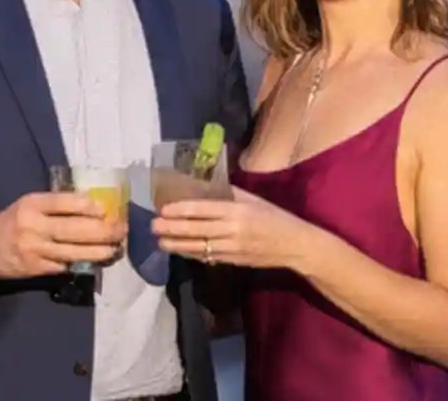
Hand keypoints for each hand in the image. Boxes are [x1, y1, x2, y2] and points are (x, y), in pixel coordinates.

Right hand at [0, 192, 126, 277]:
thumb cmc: (13, 221)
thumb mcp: (29, 204)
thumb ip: (56, 204)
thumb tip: (94, 204)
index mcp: (32, 204)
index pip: (64, 202)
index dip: (89, 206)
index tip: (107, 209)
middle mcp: (33, 226)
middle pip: (75, 229)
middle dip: (103, 231)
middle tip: (121, 230)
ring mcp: (35, 250)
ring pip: (74, 252)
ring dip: (99, 251)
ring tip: (116, 248)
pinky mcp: (36, 269)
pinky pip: (65, 265)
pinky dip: (83, 263)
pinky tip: (98, 260)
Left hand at [152, 186, 322, 270]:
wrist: (294, 246)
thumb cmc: (275, 217)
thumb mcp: (254, 200)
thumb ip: (230, 194)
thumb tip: (204, 186)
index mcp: (237, 210)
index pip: (203, 209)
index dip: (181, 210)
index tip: (163, 209)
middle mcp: (232, 230)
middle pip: (196, 230)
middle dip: (172, 229)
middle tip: (153, 226)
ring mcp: (231, 248)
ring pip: (198, 246)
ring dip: (176, 244)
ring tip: (159, 241)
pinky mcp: (232, 261)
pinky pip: (207, 257)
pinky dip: (191, 253)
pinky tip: (179, 250)